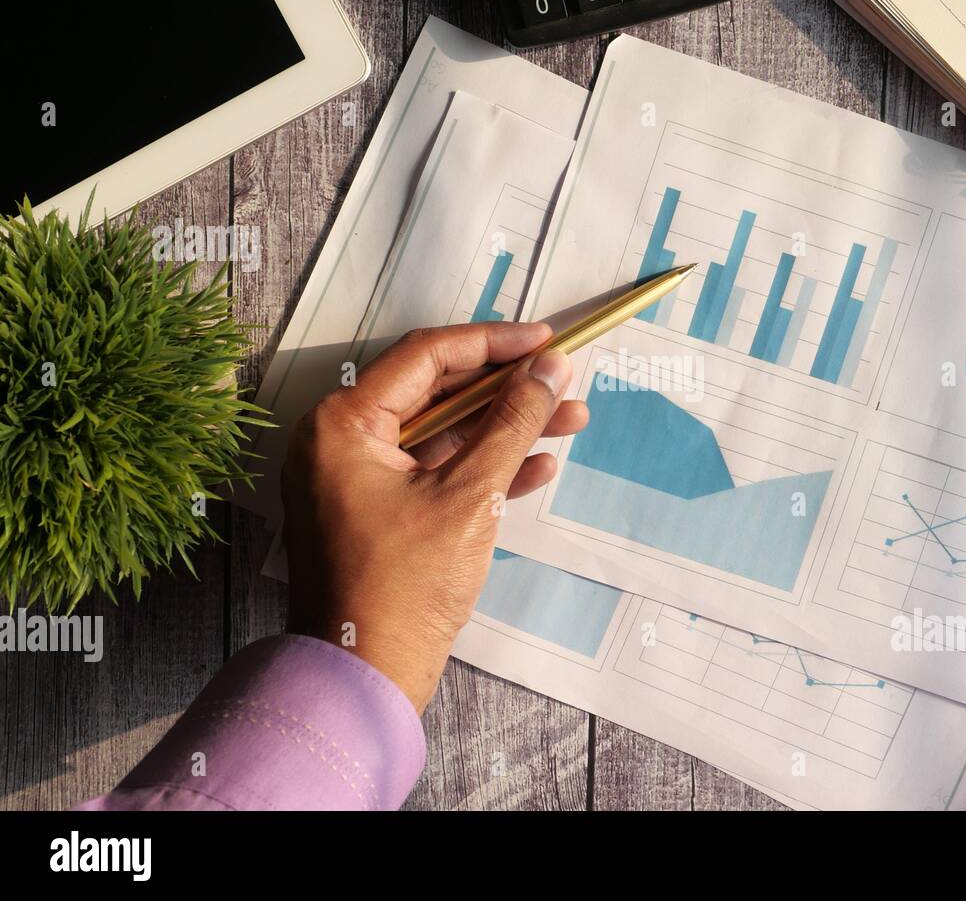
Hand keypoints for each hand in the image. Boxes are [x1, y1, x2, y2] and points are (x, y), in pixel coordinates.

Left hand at [280, 322, 587, 711]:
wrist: (364, 676)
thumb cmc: (405, 586)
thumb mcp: (470, 495)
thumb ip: (513, 423)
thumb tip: (551, 370)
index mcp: (343, 424)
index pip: (427, 356)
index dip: (494, 343)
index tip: (547, 340)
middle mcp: (341, 442)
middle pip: (438, 392)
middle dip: (508, 390)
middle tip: (564, 382)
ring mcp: (357, 479)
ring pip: (443, 434)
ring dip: (505, 428)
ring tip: (571, 422)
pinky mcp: (378, 513)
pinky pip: (435, 473)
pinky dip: (484, 468)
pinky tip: (539, 467)